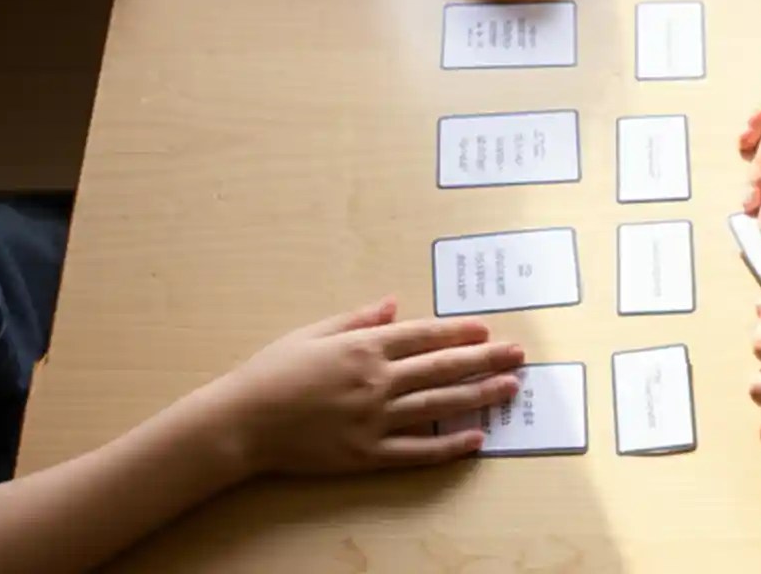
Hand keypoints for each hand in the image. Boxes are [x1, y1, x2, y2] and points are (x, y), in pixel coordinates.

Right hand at [212, 297, 523, 474]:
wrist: (241, 423)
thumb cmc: (271, 373)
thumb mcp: (311, 333)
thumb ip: (356, 319)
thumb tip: (394, 305)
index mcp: (363, 348)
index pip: (424, 336)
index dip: (460, 333)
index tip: (487, 331)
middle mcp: (377, 381)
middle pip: (443, 367)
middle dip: (486, 359)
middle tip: (519, 354)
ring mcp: (375, 420)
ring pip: (440, 404)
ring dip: (480, 395)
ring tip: (510, 388)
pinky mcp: (368, 454)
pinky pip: (418, 451)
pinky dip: (450, 445)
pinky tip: (476, 438)